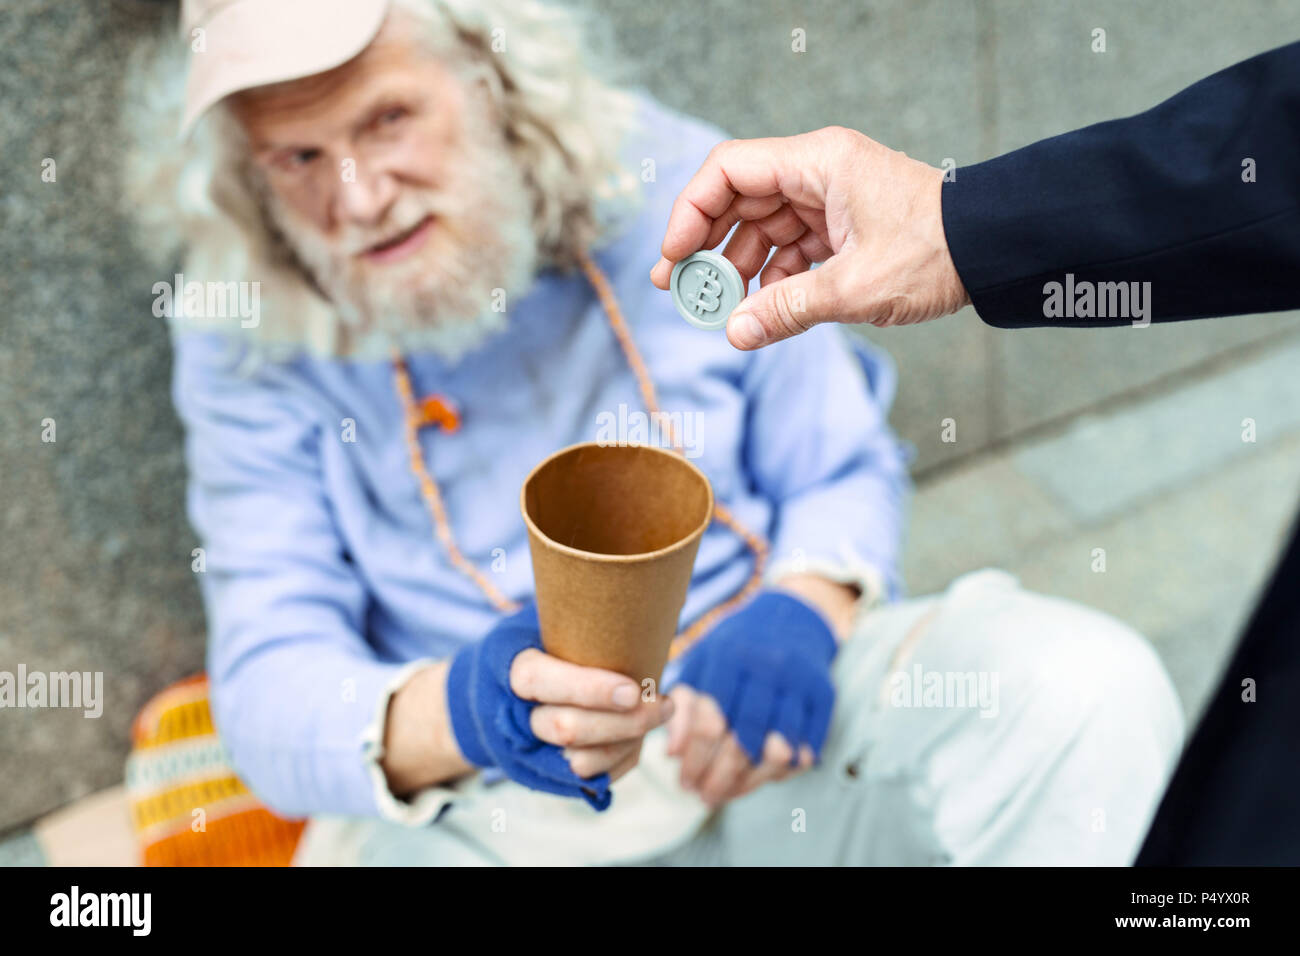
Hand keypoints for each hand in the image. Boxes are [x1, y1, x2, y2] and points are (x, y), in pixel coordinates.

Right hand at [446, 602, 673, 809]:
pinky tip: (641, 733)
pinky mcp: (546, 774)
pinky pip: (593, 779)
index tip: (632, 689)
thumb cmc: (529, 646)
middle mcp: (514, 717)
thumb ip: (575, 617)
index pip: (540, 681)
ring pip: (582, 762)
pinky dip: (623, 758)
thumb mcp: (538, 621)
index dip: (588, 689)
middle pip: (567, 729)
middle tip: (664, 701)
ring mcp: (529, 750)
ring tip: (660, 713)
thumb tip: (641, 590)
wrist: (486, 696)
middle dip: (623, 721)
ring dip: (628, 742)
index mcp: (508, 669)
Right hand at [650, 126, 970, 348]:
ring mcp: (830, 200)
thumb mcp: (855, 287)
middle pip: (739, 200)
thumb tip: (735, 334)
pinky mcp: (844, 229)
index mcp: (818, 163)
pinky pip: (791, 249)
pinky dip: (772, 279)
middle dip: (705, 245)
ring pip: (762, 228)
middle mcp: (818, 173)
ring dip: (737, 269)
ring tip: (717, 309)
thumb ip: (787, 309)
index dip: (690, 212)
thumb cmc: (936, 253)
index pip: (729, 171)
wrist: (996, 252)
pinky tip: (759, 310)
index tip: (673, 257)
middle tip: (678, 288)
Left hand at [665, 590, 836, 807]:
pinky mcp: (823, 692)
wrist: (792, 614)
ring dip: (750, 782)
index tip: (683, 782)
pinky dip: (786, 770)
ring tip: (728, 795)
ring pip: (777, 751)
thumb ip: (684, 703)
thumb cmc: (736, 645)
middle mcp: (765, 665)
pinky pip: (808, 746)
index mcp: (728, 655)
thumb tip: (672, 753)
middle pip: (742, 741)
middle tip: (703, 796)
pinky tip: (764, 780)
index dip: (694, 760)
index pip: (709, 723)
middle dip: (719, 778)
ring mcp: (798, 680)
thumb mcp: (703, 661)